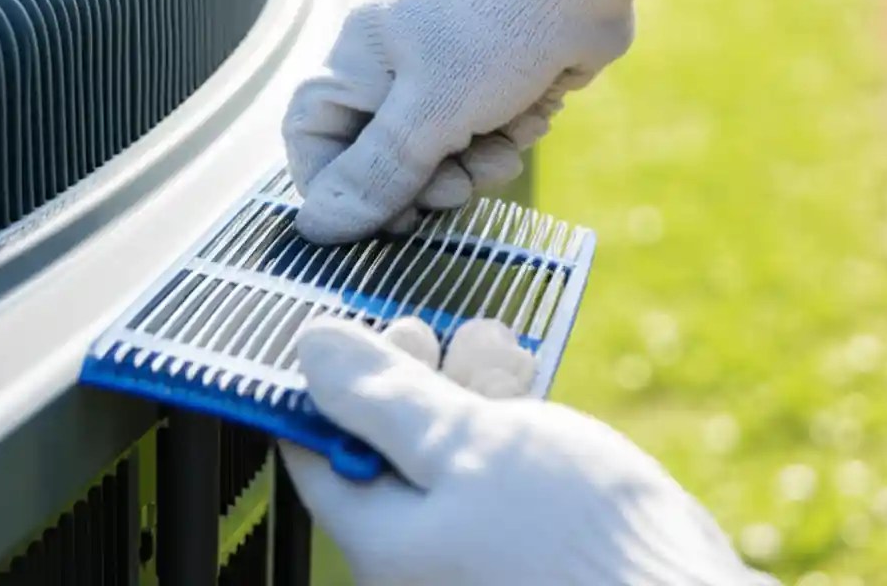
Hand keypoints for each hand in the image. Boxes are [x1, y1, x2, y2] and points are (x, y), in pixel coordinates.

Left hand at [281, 317, 773, 585]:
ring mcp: (474, 553)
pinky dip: (506, 425)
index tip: (353, 330)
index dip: (327, 382)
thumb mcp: (468, 447)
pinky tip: (524, 381)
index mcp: (382, 543)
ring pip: (447, 452)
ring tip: (490, 344)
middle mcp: (420, 556)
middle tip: (430, 329)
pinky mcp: (525, 547)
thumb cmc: (576, 543)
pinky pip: (495, 476)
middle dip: (409, 375)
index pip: (318, 450)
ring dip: (464, 387)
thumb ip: (385, 399)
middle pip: (386, 446)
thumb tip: (310, 350)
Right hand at [282, 0, 701, 243]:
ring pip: (438, 156)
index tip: (377, 218)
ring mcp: (442, 76)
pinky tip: (533, 112)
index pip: (311, 136)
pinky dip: (506, 137)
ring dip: (474, 165)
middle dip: (423, 183)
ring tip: (503, 145)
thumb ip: (375, 174)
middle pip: (381, 159)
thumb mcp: (430, 113)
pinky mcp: (491, 83)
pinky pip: (482, 137)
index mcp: (357, 63)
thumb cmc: (496, 30)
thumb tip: (315, 229)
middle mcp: (392, 68)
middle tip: (457, 188)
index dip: (334, 186)